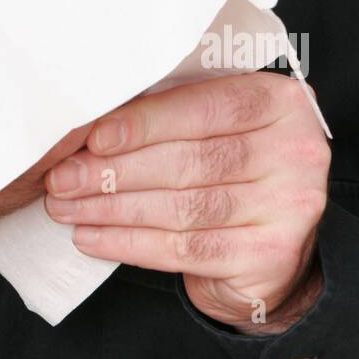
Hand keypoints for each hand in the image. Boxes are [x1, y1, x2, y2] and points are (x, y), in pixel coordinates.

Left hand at [43, 73, 330, 331]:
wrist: (274, 249)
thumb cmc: (232, 171)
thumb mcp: (215, 127)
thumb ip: (171, 113)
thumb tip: (91, 121)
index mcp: (280, 102)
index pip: (204, 107)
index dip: (143, 123)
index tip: (92, 137)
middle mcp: (296, 151)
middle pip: (189, 160)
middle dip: (114, 171)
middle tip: (62, 178)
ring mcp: (290, 207)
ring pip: (183, 207)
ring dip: (113, 208)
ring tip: (67, 207)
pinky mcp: (271, 256)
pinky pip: (185, 249)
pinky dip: (131, 244)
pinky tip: (93, 238)